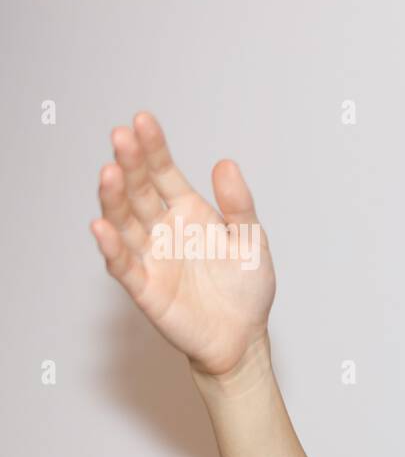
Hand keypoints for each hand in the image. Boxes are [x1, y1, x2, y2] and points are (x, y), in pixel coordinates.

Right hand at [91, 111, 275, 378]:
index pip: (164, 173)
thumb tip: (226, 164)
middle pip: (139, 191)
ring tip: (110, 172)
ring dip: (114, 198)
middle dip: (130, 164)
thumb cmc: (246, 287)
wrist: (243, 336)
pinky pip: (123, 264)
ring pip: (124, 222)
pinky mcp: (145, 288)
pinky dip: (111, 247)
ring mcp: (151, 257)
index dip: (153, 148)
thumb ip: (238, 205)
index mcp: (188, 212)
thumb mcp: (251, 240)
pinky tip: (101, 226)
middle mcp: (163, 229)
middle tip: (121, 137)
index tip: (142, 120)